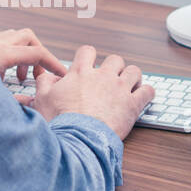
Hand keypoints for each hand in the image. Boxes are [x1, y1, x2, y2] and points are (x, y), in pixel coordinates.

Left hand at [0, 28, 67, 103]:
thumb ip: (15, 104)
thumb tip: (31, 113)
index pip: (37, 53)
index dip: (54, 64)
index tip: (61, 75)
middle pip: (28, 37)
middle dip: (39, 55)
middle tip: (37, 75)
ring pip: (13, 37)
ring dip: (23, 54)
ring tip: (20, 77)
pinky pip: (0, 43)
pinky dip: (9, 54)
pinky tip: (3, 74)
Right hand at [30, 45, 154, 138]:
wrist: (78, 139)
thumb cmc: (60, 121)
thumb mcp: (43, 99)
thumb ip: (44, 83)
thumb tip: (46, 76)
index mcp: (81, 72)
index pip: (87, 51)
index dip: (89, 57)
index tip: (89, 64)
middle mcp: (103, 76)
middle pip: (115, 60)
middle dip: (114, 67)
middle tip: (110, 79)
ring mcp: (120, 89)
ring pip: (134, 71)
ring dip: (133, 77)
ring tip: (129, 86)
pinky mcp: (133, 105)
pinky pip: (148, 91)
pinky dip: (147, 92)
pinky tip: (143, 96)